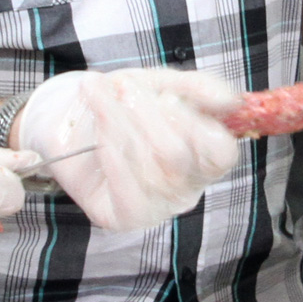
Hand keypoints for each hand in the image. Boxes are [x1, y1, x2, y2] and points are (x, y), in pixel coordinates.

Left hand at [17, 68, 243, 232]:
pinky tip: (97, 127)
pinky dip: (111, 152)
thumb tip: (230, 101)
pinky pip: (126, 190)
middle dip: (145, 114)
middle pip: (177, 156)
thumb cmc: (127, 104)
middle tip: (122, 85)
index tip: (167, 94)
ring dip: (118, 122)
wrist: (72, 121)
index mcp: (205, 157)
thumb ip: (200, 88)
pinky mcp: (126, 217)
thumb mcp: (164, 84)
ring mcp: (158, 206)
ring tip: (97, 92)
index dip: (196, 123)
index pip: (221, 152)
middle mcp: (187, 187)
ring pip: (147, 167)